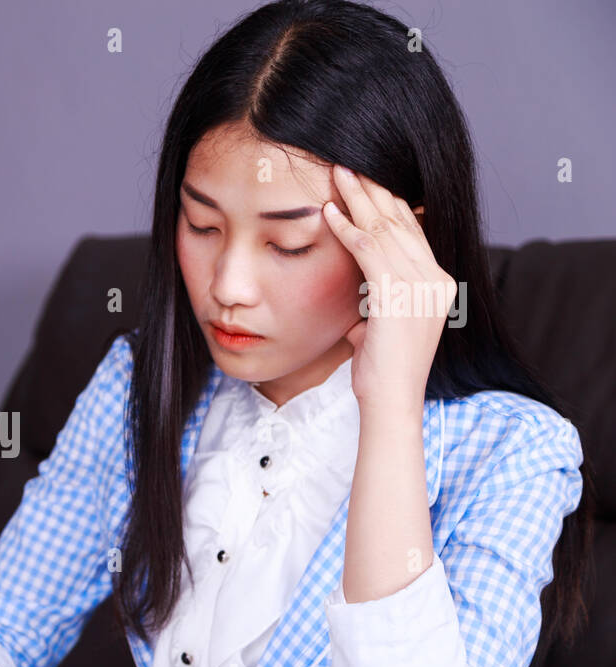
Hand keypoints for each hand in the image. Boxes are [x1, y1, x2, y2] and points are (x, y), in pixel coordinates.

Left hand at [323, 164, 454, 413]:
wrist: (391, 400)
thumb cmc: (382, 374)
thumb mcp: (382, 331)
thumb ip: (376, 309)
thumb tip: (357, 308)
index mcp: (439, 285)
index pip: (414, 233)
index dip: (390, 205)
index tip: (368, 184)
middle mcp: (436, 280)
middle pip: (402, 222)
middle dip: (374, 191)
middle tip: (350, 165)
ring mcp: (421, 286)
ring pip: (386, 229)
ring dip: (359, 199)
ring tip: (338, 173)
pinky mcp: (397, 294)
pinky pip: (369, 250)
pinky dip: (347, 228)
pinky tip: (329, 212)